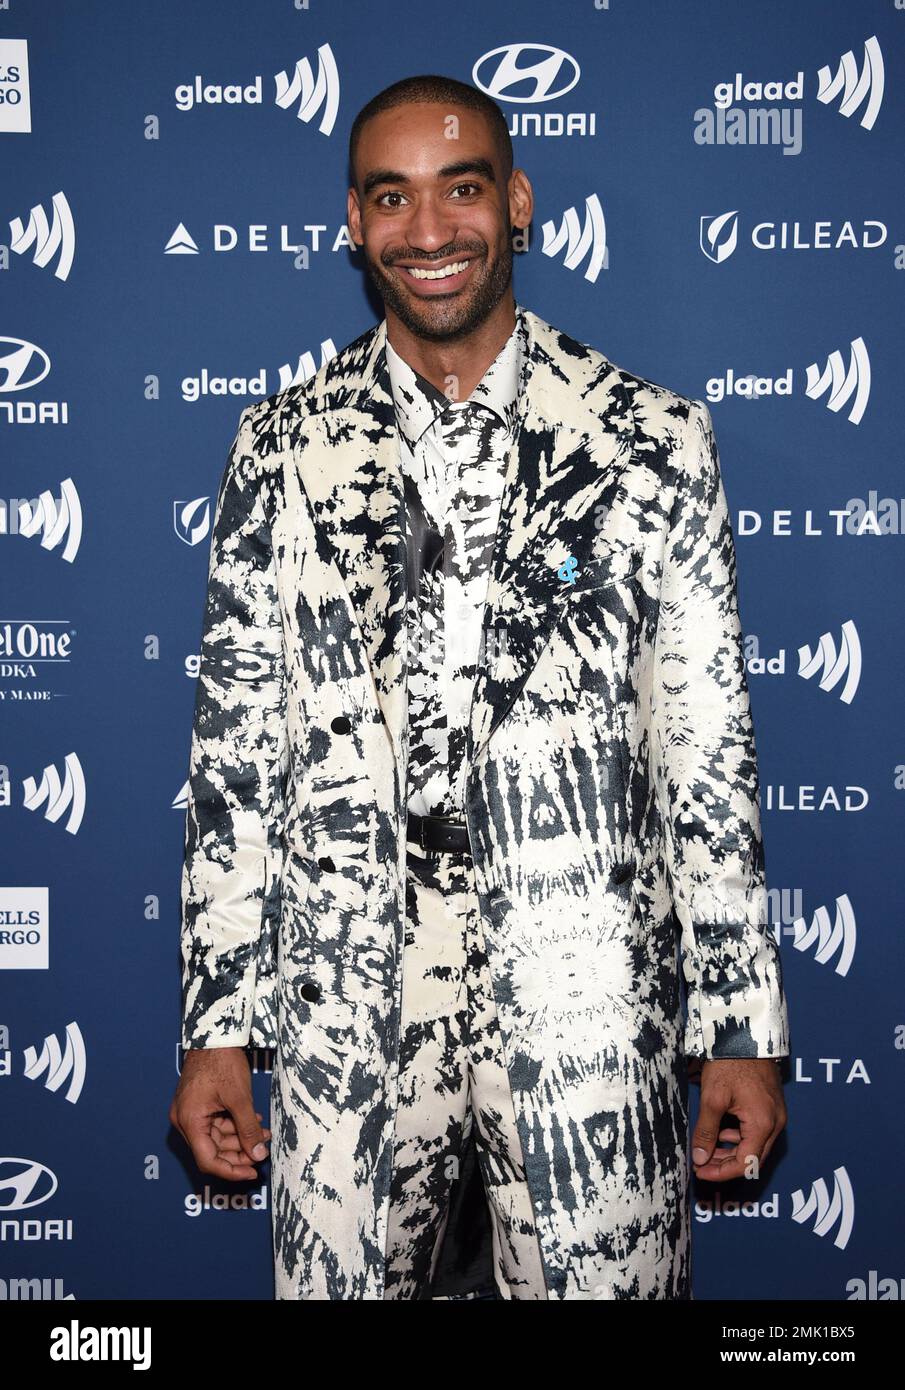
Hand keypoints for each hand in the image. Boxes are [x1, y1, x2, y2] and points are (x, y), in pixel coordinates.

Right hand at [170, 1046, 271, 1181]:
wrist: (214, 1035)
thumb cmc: (222, 1061)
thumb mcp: (240, 1098)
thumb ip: (249, 1129)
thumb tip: (258, 1155)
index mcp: (190, 1121)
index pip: (208, 1160)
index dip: (231, 1170)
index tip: (252, 1173)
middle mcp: (185, 1120)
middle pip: (212, 1150)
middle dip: (239, 1153)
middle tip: (262, 1152)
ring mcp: (190, 1112)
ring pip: (216, 1138)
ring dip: (240, 1139)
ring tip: (264, 1134)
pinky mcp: (198, 1105)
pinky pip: (216, 1124)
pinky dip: (234, 1126)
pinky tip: (253, 1121)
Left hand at [690, 1058, 785, 1182]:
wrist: (746, 1035)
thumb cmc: (730, 1063)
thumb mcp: (712, 1098)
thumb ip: (706, 1131)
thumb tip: (699, 1158)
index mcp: (763, 1124)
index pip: (745, 1164)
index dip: (721, 1173)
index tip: (700, 1172)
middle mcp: (776, 1123)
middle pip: (752, 1158)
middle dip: (725, 1163)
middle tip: (700, 1162)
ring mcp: (777, 1115)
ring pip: (754, 1146)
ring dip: (730, 1150)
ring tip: (706, 1145)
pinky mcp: (772, 1107)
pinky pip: (757, 1131)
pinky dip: (738, 1136)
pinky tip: (721, 1129)